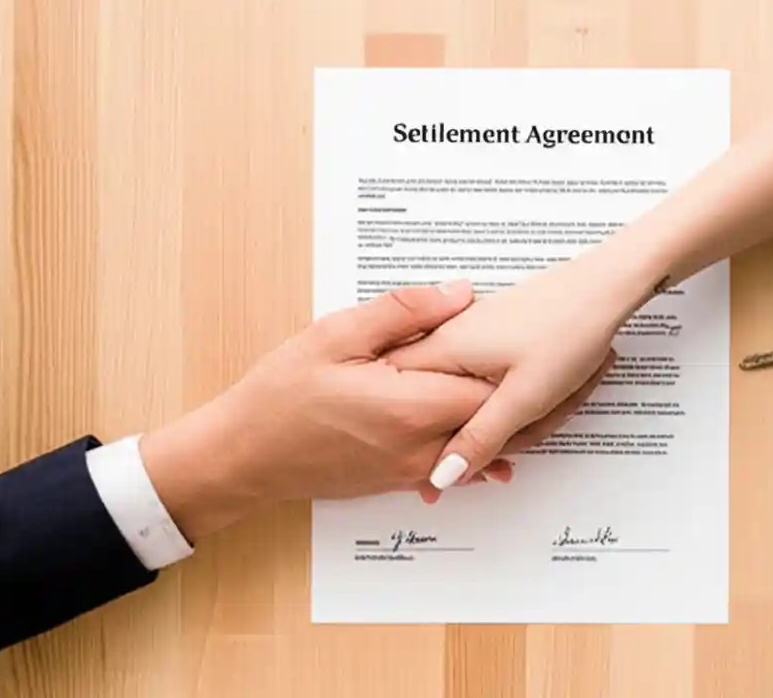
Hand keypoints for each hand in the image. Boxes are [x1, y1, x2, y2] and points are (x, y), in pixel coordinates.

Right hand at [138, 281, 512, 539]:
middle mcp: (421, 448)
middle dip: (514, 393)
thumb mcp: (337, 335)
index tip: (524, 338)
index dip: (514, 364)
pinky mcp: (400, 480)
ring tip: (513, 388)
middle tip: (528, 359)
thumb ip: (405, 312)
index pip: (494, 390)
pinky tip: (474, 416)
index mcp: (412, 408)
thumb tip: (459, 293)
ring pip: (479, 448)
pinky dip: (471, 441)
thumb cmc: (280, 395)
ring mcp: (412, 471)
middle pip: (495, 424)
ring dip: (495, 420)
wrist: (244, 456)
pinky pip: (455, 464)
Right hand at [387, 253, 652, 495]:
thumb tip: (444, 474)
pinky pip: (483, 382)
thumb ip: (479, 437)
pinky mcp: (488, 336)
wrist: (603, 287)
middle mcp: (447, 339)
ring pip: (465, 398)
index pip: (404, 404)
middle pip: (437, 406)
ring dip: (505, 420)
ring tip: (552, 405)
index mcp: (442, 350)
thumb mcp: (523, 397)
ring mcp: (467, 335)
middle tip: (507, 458)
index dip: (423, 446)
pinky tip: (544, 398)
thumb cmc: (568, 328)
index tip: (448, 475)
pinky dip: (510, 401)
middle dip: (476, 439)